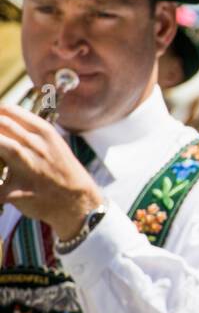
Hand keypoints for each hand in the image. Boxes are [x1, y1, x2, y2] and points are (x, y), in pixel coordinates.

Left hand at [0, 104, 102, 239]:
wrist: (77, 201)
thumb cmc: (61, 170)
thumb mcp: (52, 145)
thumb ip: (27, 134)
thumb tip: (2, 124)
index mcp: (44, 133)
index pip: (10, 111)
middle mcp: (36, 146)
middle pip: (2, 124)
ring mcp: (27, 167)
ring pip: (1, 145)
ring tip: (0, 155)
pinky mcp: (17, 190)